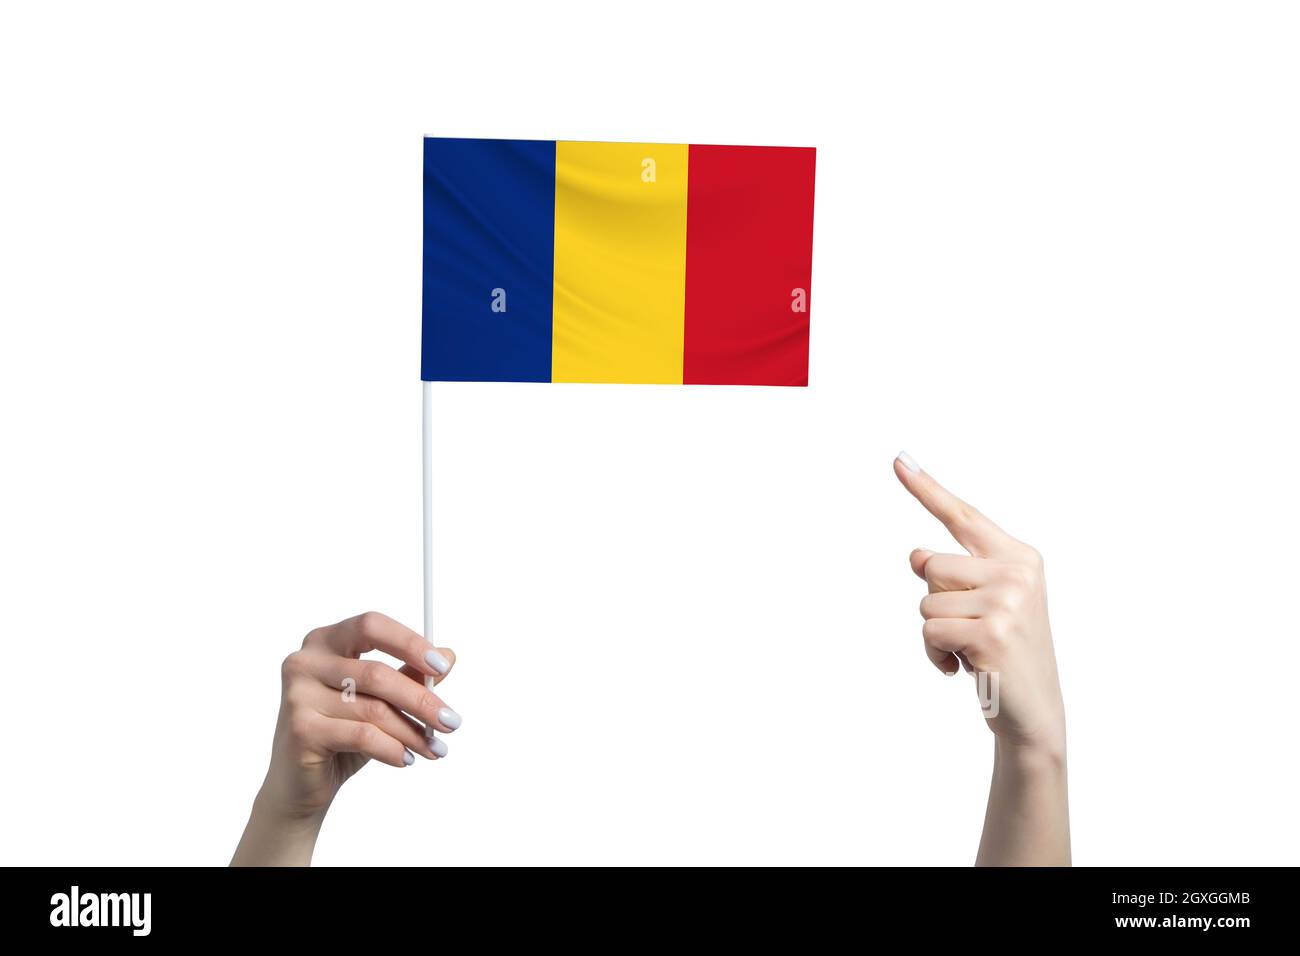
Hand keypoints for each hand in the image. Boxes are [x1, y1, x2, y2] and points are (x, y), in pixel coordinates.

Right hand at [232, 612, 458, 864]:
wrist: (299, 783)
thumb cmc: (341, 733)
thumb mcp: (378, 700)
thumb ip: (407, 675)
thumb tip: (449, 654)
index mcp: (325, 641)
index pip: (371, 626)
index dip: (409, 643)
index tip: (442, 666)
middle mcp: (305, 662)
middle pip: (377, 673)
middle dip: (421, 700)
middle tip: (452, 722)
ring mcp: (298, 695)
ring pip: (373, 710)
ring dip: (412, 732)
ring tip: (434, 749)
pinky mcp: (301, 730)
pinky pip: (362, 736)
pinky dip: (392, 749)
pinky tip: (406, 759)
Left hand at [895, 452, 1068, 864]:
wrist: (1032, 714)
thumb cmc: (1003, 654)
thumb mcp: (987, 604)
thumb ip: (957, 572)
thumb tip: (916, 555)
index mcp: (1018, 557)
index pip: (962, 515)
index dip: (925, 487)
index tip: (897, 458)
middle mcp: (1017, 570)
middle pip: (928, 563)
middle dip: (936, 600)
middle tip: (969, 629)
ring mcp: (1007, 599)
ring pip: (924, 600)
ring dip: (935, 633)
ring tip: (969, 650)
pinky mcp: (991, 630)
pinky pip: (928, 630)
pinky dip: (935, 656)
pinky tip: (962, 669)